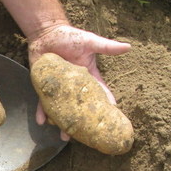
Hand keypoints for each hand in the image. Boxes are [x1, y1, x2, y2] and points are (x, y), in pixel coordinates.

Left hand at [28, 24, 130, 138]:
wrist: (46, 33)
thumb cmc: (69, 36)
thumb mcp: (90, 42)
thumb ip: (107, 47)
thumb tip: (128, 47)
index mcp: (88, 77)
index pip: (100, 93)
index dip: (107, 105)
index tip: (112, 119)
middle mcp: (74, 86)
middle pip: (80, 107)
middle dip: (83, 121)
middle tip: (88, 135)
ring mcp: (59, 88)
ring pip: (62, 109)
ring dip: (62, 123)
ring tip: (64, 137)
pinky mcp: (44, 87)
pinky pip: (43, 102)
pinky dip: (42, 112)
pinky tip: (42, 122)